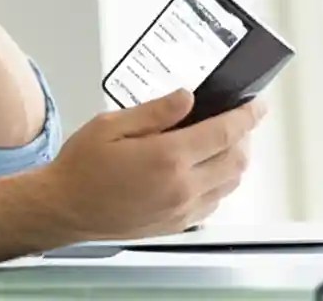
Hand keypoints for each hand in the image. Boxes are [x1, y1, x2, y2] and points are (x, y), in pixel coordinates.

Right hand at [37, 89, 266, 240]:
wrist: (65, 208)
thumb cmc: (81, 166)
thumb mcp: (110, 125)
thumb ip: (154, 112)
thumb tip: (187, 98)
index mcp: (167, 157)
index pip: (225, 133)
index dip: (247, 116)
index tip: (257, 105)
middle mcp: (182, 186)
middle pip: (237, 160)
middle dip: (244, 137)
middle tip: (236, 121)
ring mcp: (183, 209)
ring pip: (231, 184)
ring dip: (234, 161)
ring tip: (220, 143)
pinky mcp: (177, 224)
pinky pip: (214, 203)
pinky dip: (220, 183)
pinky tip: (203, 170)